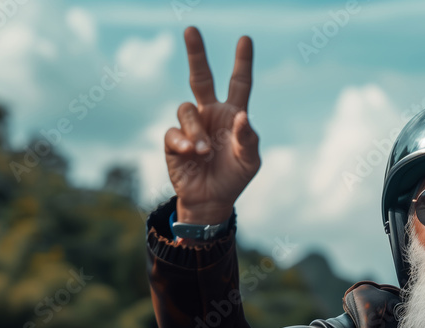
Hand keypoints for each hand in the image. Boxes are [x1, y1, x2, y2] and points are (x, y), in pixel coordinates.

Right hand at [164, 26, 260, 224]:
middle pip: (201, 77)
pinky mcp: (174, 141)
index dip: (242, 62)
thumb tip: (241, 117)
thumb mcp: (250, 161)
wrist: (211, 200)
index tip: (245, 39)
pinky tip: (193, 154)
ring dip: (197, 131)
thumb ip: (249, 140)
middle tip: (191, 29)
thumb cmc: (234, 177)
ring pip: (186, 110)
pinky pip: (174, 133)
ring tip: (204, 152)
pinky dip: (184, 142)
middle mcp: (210, 114)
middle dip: (196, 53)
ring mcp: (191, 126)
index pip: (239, 84)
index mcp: (233, 114)